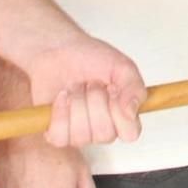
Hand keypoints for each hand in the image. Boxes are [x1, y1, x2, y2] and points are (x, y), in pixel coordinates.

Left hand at [22, 37, 145, 149]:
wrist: (54, 51)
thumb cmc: (85, 56)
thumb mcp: (119, 64)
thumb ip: (133, 87)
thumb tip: (132, 113)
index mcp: (122, 111)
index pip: (130, 133)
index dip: (120, 114)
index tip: (113, 90)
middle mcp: (103, 124)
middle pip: (105, 134)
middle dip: (95, 101)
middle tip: (91, 84)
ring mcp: (80, 131)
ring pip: (82, 136)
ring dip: (77, 105)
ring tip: (75, 88)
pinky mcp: (58, 132)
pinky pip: (61, 136)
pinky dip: (60, 112)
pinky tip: (62, 97)